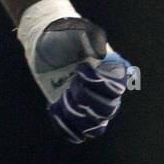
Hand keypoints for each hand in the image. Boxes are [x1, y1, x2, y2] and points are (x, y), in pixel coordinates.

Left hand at [30, 17, 133, 143]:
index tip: (80, 69)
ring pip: (95, 127)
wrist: (46, 39)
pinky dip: (66, 128)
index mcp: (112, 72)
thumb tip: (101, 54)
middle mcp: (105, 92)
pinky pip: (76, 133)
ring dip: (77, 117)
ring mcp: (89, 104)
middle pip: (107, 111)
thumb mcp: (79, 30)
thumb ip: (93, 39)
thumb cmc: (66, 32)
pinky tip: (53, 108)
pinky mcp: (73, 112)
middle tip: (71, 84)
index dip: (99, 85)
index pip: (116, 90)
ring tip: (62, 100)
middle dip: (87, 100)